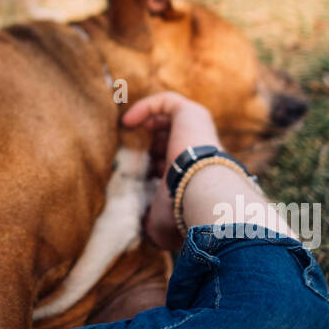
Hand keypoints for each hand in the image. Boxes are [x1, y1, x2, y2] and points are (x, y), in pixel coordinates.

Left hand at [122, 91, 220, 250]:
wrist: (202, 193)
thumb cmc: (182, 212)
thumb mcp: (161, 224)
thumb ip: (150, 222)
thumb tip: (139, 227)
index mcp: (196, 177)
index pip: (174, 166)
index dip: (151, 167)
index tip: (132, 175)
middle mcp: (200, 152)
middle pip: (171, 140)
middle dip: (148, 146)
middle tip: (127, 155)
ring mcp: (199, 131)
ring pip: (171, 119)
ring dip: (147, 125)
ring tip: (125, 134)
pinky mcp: (192, 113)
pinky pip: (166, 102)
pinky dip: (145, 108)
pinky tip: (127, 123)